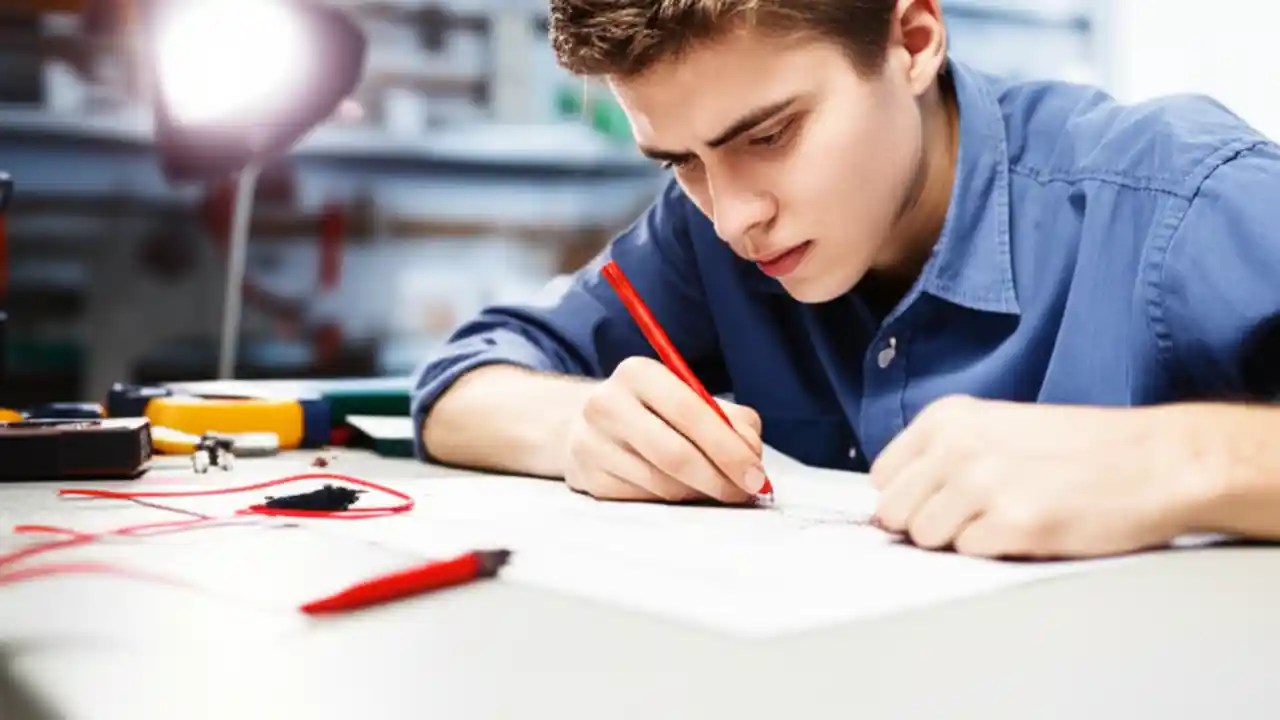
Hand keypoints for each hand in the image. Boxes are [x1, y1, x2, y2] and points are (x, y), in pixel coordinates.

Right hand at [564, 357, 766, 503]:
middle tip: (746, 493)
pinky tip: (682, 489)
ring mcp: (592, 444)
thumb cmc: (653, 410)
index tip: (757, 476)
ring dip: (700, 493)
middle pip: (675, 455)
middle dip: (719, 480)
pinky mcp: (589, 478)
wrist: (586, 421)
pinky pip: (644, 500)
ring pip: (662, 484)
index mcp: (638, 373)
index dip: (729, 448)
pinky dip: (673, 500)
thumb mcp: (690, 397)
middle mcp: (607, 405)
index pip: (691, 412)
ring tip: (717, 489)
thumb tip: (751, 458)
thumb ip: (730, 420)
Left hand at [870, 396, 1206, 558]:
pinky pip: (970, 554)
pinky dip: (997, 551)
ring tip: (1007, 518)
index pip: (883, 477)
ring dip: (962, 539)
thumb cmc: (1079, 449)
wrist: (1156, 460)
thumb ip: (941, 458)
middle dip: (928, 523)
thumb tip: (891, 506)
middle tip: (976, 515)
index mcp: (948, 417)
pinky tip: (1031, 528)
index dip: (909, 498)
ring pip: (926, 538)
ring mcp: (983, 484)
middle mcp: (957, 445)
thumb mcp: (996, 429)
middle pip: (895, 512)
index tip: (938, 501)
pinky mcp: (1014, 523)